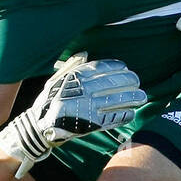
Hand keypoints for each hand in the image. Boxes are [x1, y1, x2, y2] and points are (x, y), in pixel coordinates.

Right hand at [0, 55, 145, 178]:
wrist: (38, 128)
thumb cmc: (48, 101)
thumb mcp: (55, 80)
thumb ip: (71, 66)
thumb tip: (85, 53)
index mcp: (74, 78)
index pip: (99, 68)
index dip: (115, 67)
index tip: (125, 67)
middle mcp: (81, 91)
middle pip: (111, 83)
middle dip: (128, 81)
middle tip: (138, 81)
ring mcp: (86, 107)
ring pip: (115, 100)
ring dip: (131, 98)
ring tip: (142, 97)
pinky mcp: (90, 124)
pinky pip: (111, 118)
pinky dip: (123, 115)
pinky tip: (132, 112)